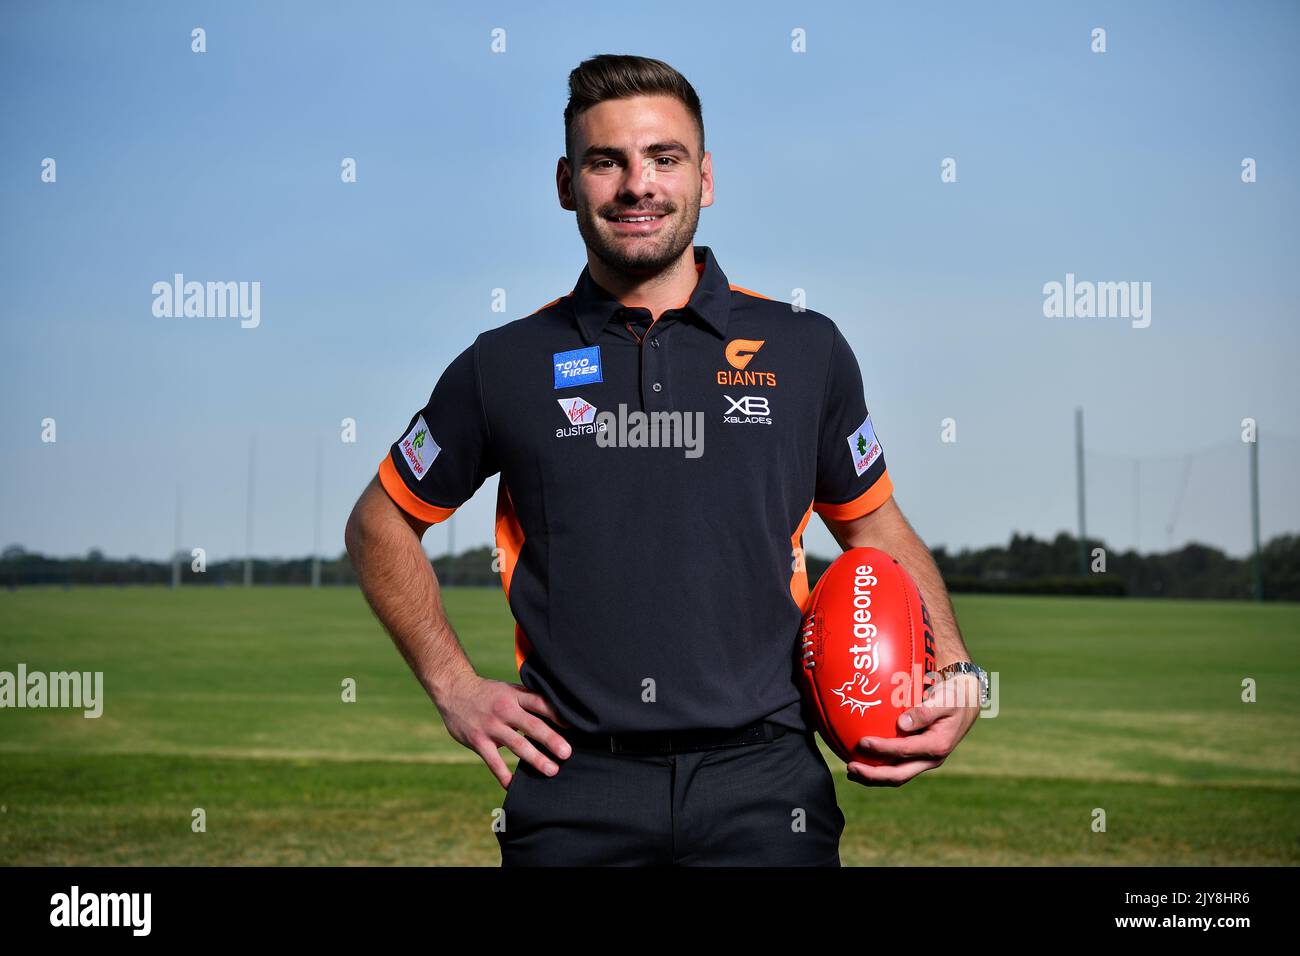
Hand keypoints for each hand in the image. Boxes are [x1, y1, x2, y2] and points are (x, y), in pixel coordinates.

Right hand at [432, 671, 572, 789]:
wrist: (454, 690)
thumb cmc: (489, 693)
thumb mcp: (509, 690)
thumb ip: (529, 701)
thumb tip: (558, 715)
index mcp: (515, 696)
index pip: (540, 703)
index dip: (557, 714)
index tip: (574, 726)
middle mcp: (505, 710)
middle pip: (532, 725)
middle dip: (551, 740)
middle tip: (567, 753)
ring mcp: (491, 726)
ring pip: (517, 745)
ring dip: (535, 759)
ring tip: (551, 770)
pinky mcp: (478, 741)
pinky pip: (493, 761)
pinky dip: (503, 775)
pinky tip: (514, 786)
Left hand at [846, 673, 979, 786]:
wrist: (964, 704)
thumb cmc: (953, 697)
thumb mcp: (945, 699)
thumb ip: (925, 711)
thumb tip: (901, 724)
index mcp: (937, 746)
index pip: (905, 751)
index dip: (883, 749)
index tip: (862, 742)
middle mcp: (930, 759)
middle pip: (899, 775)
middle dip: (873, 775)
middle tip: (850, 768)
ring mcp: (923, 761)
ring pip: (896, 775)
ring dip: (873, 776)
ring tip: (851, 771)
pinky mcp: (917, 757)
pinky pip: (896, 766)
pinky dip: (878, 767)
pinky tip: (861, 760)